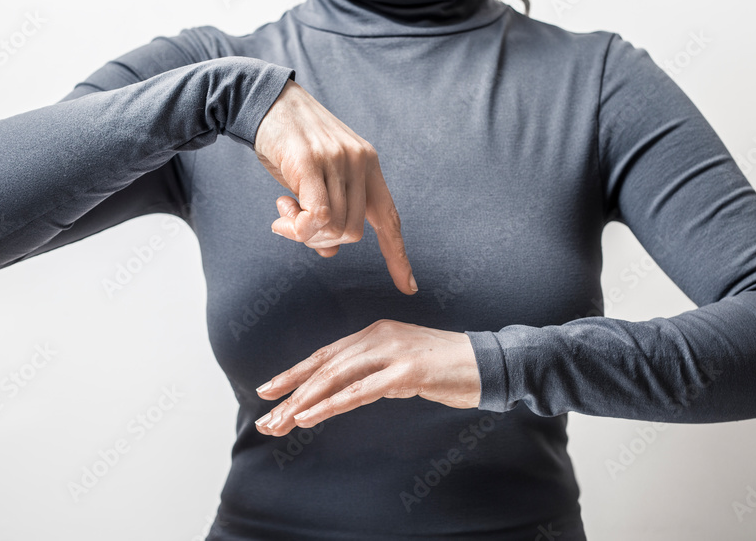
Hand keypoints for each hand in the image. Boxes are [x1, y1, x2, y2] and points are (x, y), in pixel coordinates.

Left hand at [253, 319, 480, 435]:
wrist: (488, 362)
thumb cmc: (446, 367)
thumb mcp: (402, 363)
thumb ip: (375, 370)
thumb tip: (345, 389)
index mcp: (374, 333)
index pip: (325, 354)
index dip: (294, 373)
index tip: (268, 390)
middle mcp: (378, 336)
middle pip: (323, 366)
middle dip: (290, 393)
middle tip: (266, 420)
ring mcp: (392, 352)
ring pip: (335, 377)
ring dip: (303, 402)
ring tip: (280, 423)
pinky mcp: (407, 371)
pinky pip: (359, 391)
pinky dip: (329, 405)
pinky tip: (308, 417)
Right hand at [254, 79, 417, 294]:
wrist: (263, 100)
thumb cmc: (287, 144)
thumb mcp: (313, 180)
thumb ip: (327, 211)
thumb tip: (329, 252)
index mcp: (368, 166)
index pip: (390, 219)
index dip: (398, 255)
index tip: (410, 287)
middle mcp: (360, 162)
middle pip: (352, 233)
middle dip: (321, 240)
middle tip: (291, 223)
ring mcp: (338, 160)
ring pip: (333, 227)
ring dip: (302, 231)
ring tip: (283, 209)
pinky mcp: (312, 162)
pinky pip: (317, 216)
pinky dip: (298, 227)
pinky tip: (281, 211)